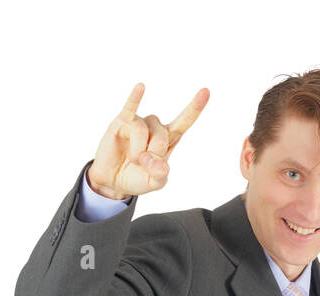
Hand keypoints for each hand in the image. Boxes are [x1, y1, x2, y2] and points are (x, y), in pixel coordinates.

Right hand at [87, 82, 208, 198]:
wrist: (114, 181)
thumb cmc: (137, 177)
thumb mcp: (155, 183)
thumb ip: (160, 174)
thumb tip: (157, 163)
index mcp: (168, 139)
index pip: (184, 121)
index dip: (195, 108)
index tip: (205, 91)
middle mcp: (155, 127)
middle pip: (161, 137)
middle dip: (152, 156)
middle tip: (143, 164)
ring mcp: (139, 122)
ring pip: (143, 132)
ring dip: (138, 152)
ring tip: (132, 159)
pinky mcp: (121, 122)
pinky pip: (130, 109)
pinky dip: (135, 98)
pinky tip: (141, 87)